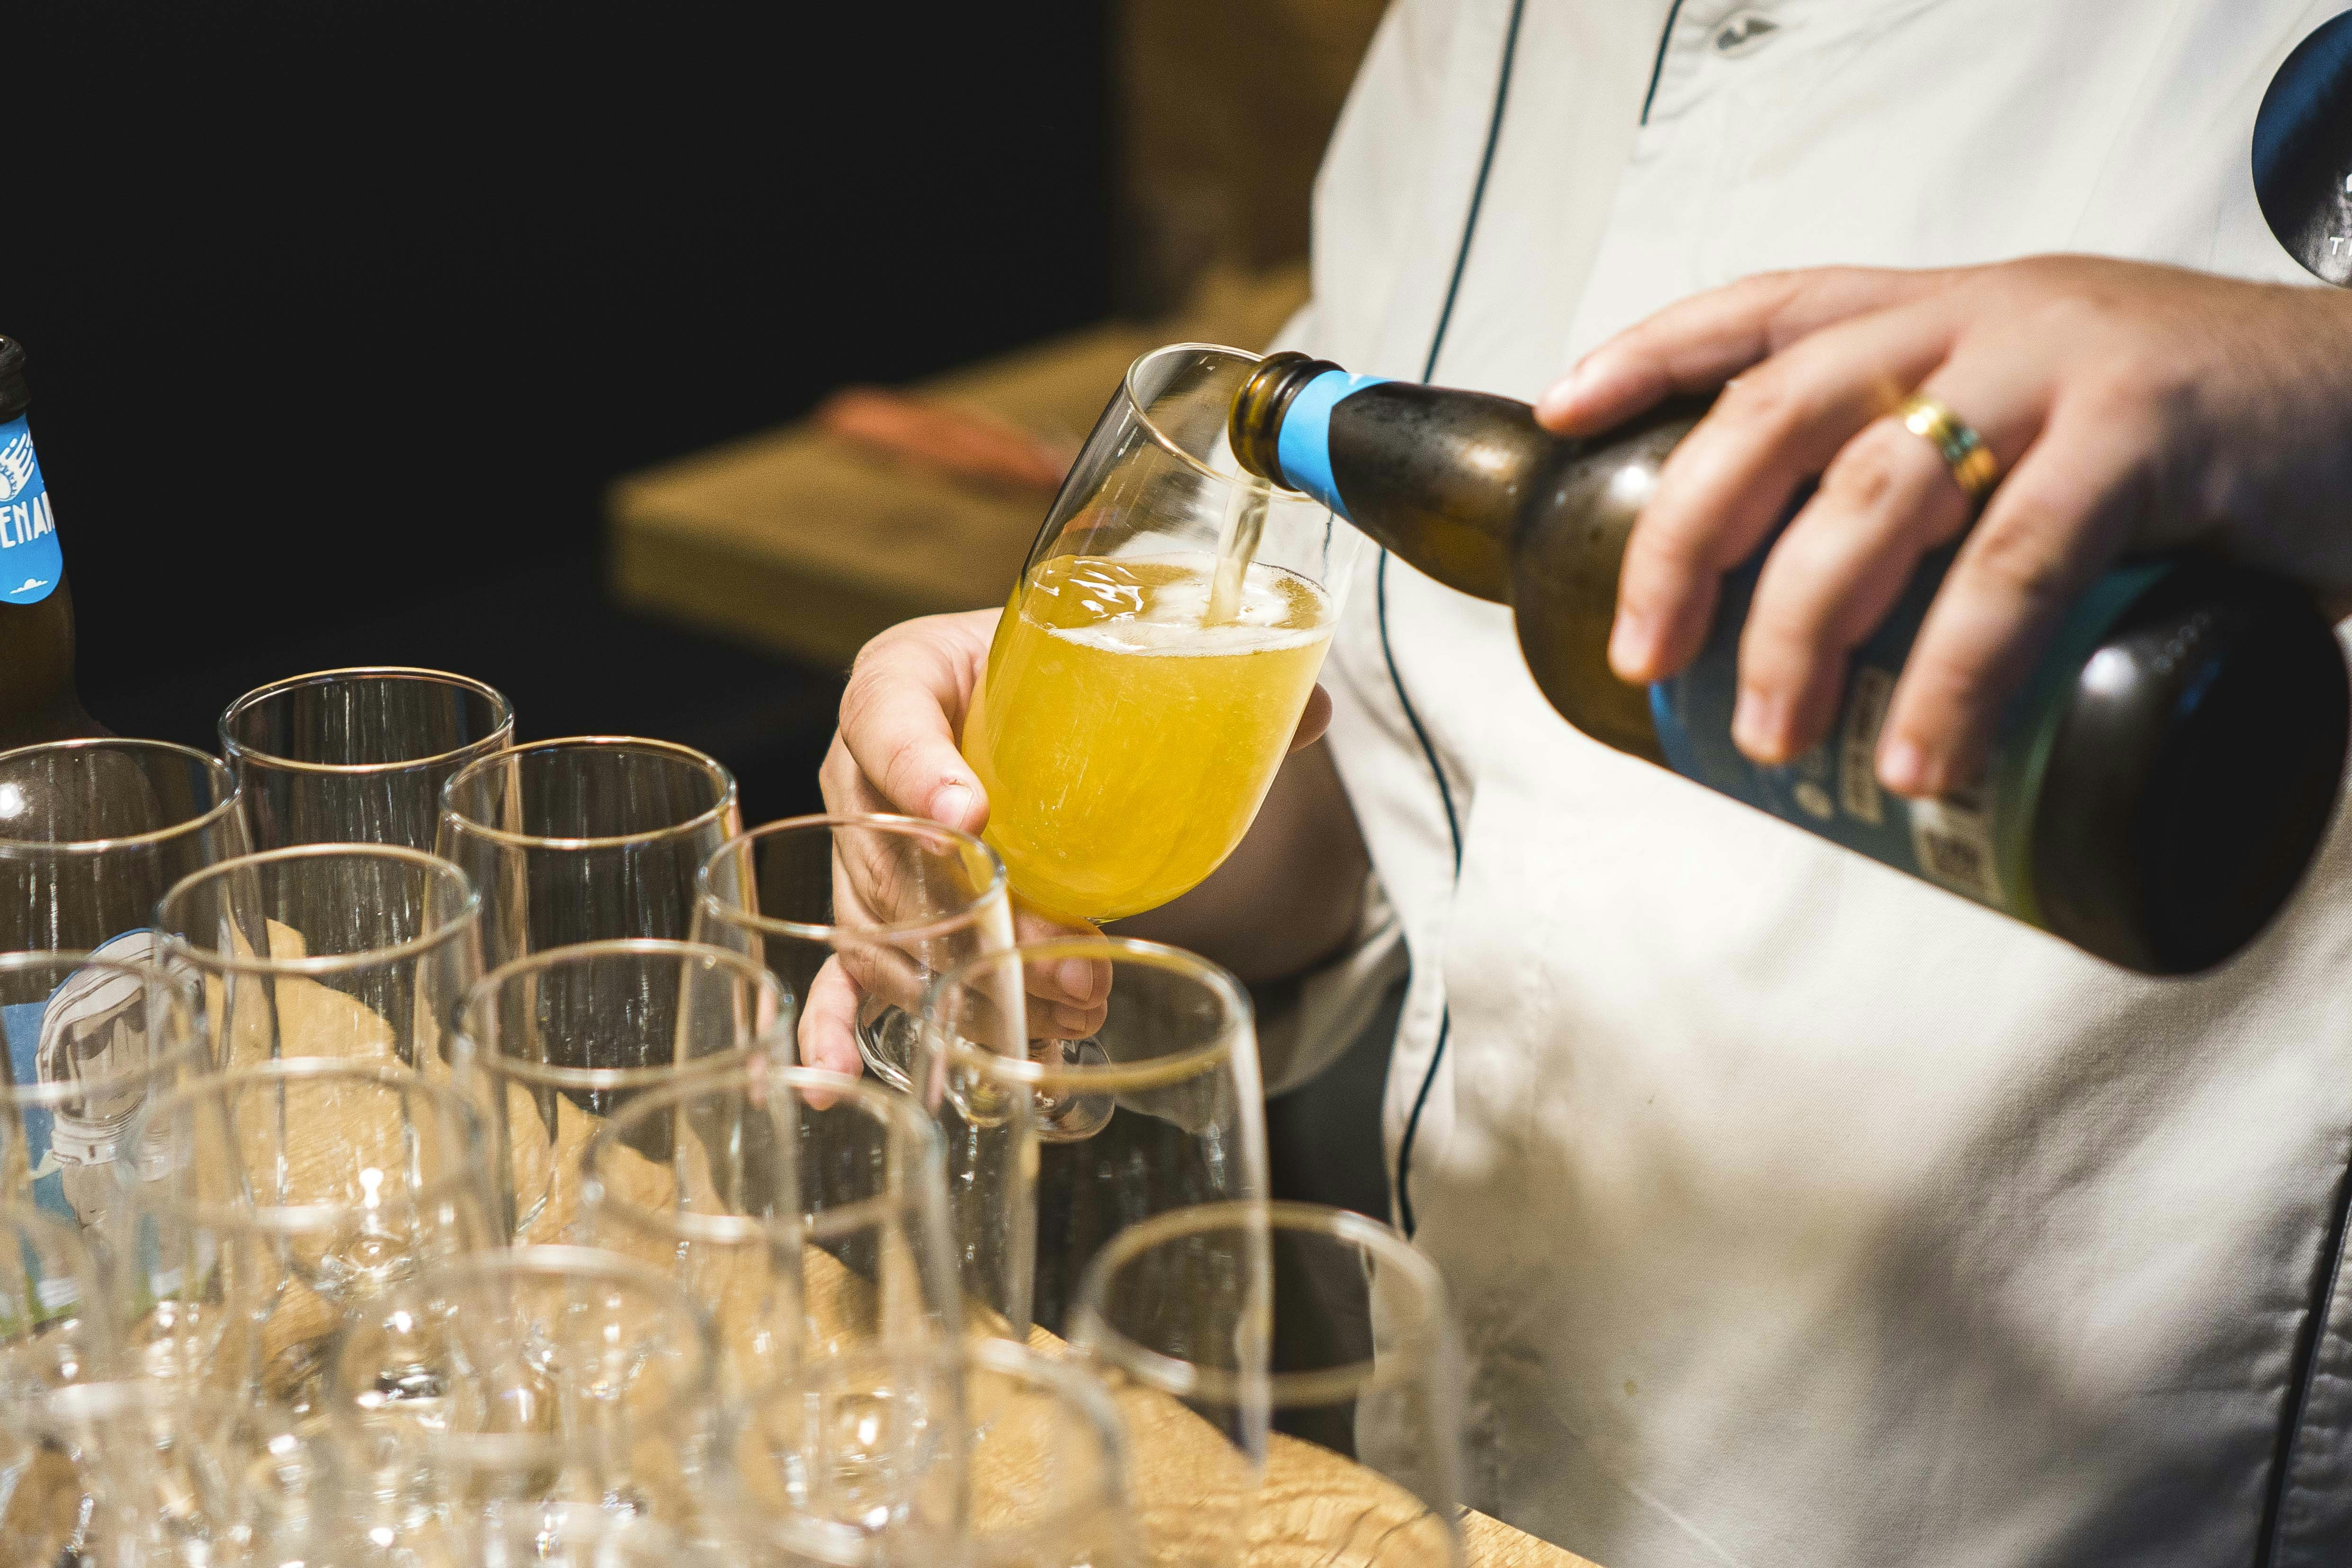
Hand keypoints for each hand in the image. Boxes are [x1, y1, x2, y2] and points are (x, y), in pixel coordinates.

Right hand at [812, 606, 1335, 1070]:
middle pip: (899, 854)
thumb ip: (1202, 691)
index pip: (890, 716)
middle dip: (987, 921)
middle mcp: (863, 768)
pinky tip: (829, 1081)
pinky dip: (833, 1030)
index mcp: (905, 677)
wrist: (1024, 709)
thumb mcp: (1111, 668)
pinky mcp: (873, 917)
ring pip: (894, 932)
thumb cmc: (1059, 687)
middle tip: (1072, 961)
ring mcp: (861, 852)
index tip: (974, 815)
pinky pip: (838, 975)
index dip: (921, 768)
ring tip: (1070, 1011)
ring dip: (977, 985)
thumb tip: (1312, 717)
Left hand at [1536, 256, 2351, 797]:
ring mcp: (2057, 371)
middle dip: (1686, 538)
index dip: (1645, 355)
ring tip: (1763, 734)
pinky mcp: (2145, 436)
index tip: (1558, 416)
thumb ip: (1940, 471)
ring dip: (1797, 629)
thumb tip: (1821, 618)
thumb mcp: (2040, 407)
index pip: (1756, 310)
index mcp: (1934, 310)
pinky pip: (2014, 568)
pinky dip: (1951, 672)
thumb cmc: (2189, 430)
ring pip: (1875, 497)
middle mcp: (1974, 321)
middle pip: (1772, 413)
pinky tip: (1916, 757)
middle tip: (1643, 652)